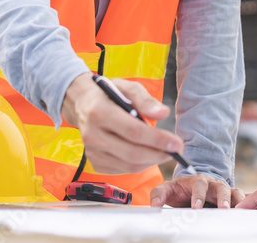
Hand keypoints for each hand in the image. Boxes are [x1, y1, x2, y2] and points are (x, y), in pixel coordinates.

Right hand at [60, 72, 183, 174]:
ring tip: (165, 152)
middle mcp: (93, 134)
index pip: (133, 131)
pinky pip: (122, 170)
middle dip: (159, 154)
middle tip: (176, 151)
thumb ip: (146, 100)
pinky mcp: (94, 161)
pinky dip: (139, 165)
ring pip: (128, 165)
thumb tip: (163, 114)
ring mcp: (91, 151)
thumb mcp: (127, 87)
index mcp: (100, 111)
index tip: (176, 143)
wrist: (81, 104)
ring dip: (151, 161)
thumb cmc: (107, 94)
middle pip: (132, 152)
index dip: (158, 140)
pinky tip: (148, 155)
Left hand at [150, 173, 244, 208]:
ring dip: (238, 201)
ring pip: (235, 192)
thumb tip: (154, 205)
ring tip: (240, 212)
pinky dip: (249, 204)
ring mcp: (225, 190)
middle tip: (223, 209)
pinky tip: (253, 211)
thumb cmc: (180, 190)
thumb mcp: (168, 190)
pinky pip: (243, 200)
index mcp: (197, 180)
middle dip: (223, 198)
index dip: (199, 195)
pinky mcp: (232, 199)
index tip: (196, 208)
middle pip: (221, 187)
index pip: (199, 185)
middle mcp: (213, 184)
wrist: (192, 189)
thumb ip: (159, 194)